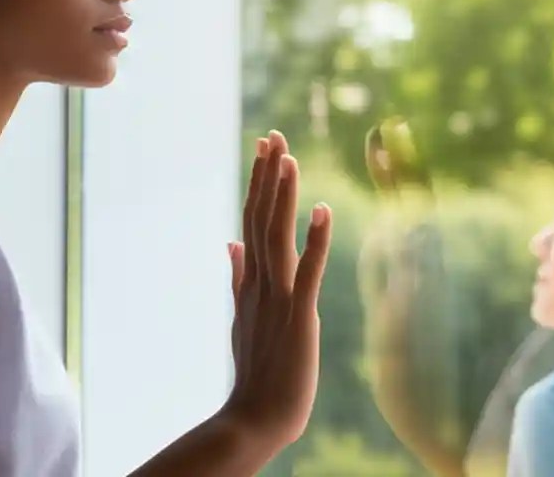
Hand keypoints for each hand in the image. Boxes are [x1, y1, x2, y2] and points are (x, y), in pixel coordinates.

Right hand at [222, 131, 332, 453]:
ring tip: (289, 158)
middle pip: (262, 219)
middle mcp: (262, 282)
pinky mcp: (299, 316)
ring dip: (283, 196)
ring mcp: (279, 298)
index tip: (265, 147)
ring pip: (278, 236)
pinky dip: (314, 241)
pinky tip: (322, 210)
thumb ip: (238, 277)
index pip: (253, 220)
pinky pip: (308, 273)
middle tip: (273, 135)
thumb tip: (230, 242)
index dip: (259, 182)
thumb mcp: (244, 316)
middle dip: (268, 176)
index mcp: (252, 280)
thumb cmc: (257, 370)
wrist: (257, 416)